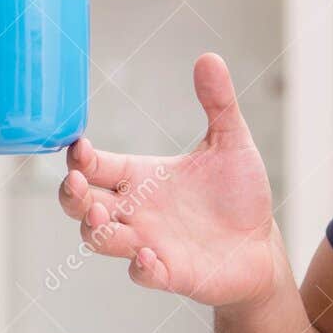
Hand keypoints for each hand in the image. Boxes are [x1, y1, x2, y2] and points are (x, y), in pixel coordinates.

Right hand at [57, 53, 283, 308]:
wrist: (260, 245)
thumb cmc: (238, 195)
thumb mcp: (231, 143)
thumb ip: (218, 104)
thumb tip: (210, 57)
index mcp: (142, 178)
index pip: (96, 166)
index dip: (81, 158)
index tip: (80, 146)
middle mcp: (136, 211)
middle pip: (82, 205)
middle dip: (71, 195)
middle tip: (79, 184)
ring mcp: (148, 244)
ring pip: (101, 240)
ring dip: (95, 230)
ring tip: (101, 216)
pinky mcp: (170, 273)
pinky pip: (142, 274)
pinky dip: (140, 268)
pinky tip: (148, 257)